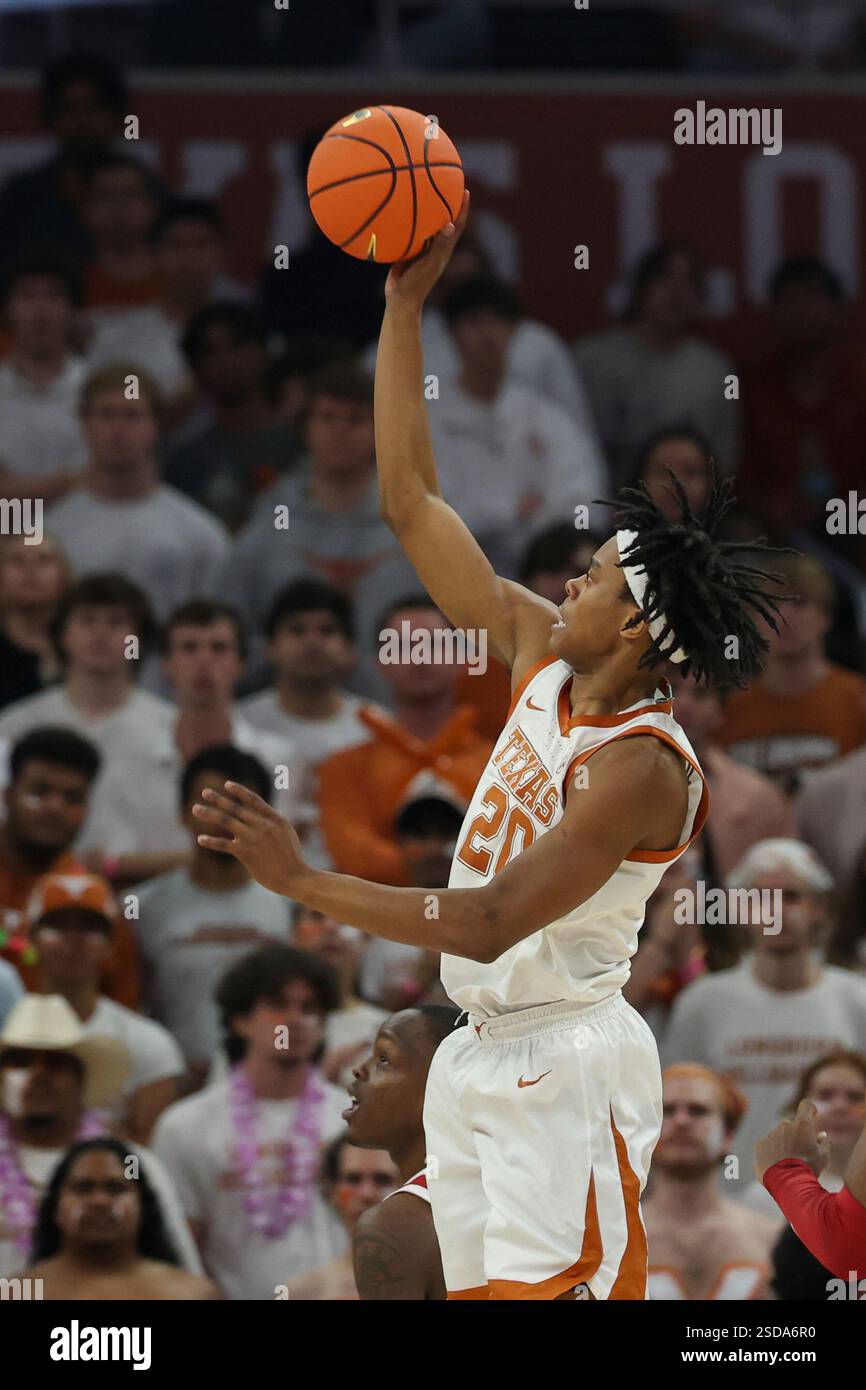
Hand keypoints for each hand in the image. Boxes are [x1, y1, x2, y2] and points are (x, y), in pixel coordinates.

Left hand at [193, 781, 308, 897]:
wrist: (295, 877)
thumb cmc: (292, 858)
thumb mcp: (287, 833)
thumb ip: (273, 822)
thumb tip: (263, 814)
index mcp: (274, 818)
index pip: (253, 799)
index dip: (239, 791)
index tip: (227, 784)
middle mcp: (262, 825)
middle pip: (235, 808)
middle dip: (218, 799)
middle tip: (204, 792)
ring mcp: (253, 838)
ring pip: (226, 821)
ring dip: (209, 813)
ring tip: (195, 809)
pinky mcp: (246, 853)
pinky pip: (224, 845)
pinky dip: (211, 841)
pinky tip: (200, 839)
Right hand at [384, 190, 469, 308]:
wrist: (400, 300)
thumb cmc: (418, 284)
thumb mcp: (430, 263)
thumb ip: (439, 245)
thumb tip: (451, 225)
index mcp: (444, 249)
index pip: (458, 225)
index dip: (463, 209)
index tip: (465, 191)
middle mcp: (435, 247)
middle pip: (444, 221)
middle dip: (446, 204)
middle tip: (446, 184)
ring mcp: (421, 250)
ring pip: (426, 226)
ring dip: (427, 210)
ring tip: (422, 191)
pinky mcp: (408, 251)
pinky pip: (410, 232)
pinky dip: (408, 221)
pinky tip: (399, 210)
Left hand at [754, 1100, 831, 1182]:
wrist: (788, 1183)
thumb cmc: (809, 1168)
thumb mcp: (823, 1157)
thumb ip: (824, 1143)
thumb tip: (822, 1136)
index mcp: (802, 1124)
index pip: (806, 1105)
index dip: (810, 1109)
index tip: (813, 1115)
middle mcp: (785, 1124)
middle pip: (792, 1126)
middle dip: (796, 1136)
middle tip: (801, 1154)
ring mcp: (771, 1134)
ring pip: (779, 1137)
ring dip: (784, 1146)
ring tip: (789, 1165)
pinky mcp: (760, 1144)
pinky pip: (767, 1146)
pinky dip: (772, 1153)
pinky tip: (777, 1167)